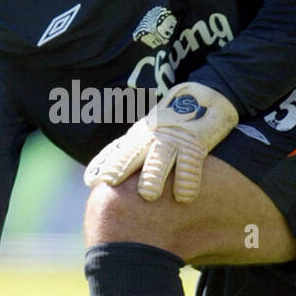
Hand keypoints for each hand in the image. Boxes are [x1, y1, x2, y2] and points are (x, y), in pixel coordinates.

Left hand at [84, 81, 238, 203]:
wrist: (203, 97)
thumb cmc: (172, 127)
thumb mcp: (148, 136)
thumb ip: (132, 155)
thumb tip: (105, 183)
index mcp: (138, 136)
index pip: (118, 151)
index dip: (104, 165)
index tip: (91, 181)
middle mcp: (152, 137)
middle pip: (134, 152)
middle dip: (121, 167)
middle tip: (110, 183)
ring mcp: (174, 140)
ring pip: (160, 159)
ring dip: (153, 176)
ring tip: (148, 195)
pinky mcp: (196, 143)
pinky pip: (190, 164)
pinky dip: (188, 181)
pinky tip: (185, 198)